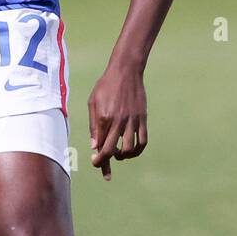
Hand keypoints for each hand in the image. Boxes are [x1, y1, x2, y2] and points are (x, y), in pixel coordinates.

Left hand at [87, 60, 147, 180]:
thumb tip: (95, 146)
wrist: (126, 71)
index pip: (101, 146)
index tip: (95, 162)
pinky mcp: (142, 118)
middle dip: (106, 162)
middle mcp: (118, 121)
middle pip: (113, 150)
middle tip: (103, 164)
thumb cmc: (106, 85)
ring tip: (118, 154)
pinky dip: (137, 150)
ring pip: (130, 149)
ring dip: (123, 156)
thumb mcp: (93, 102)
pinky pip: (143, 141)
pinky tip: (132, 151)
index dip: (98, 159)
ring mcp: (132, 121)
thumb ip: (93, 125)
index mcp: (104, 118)